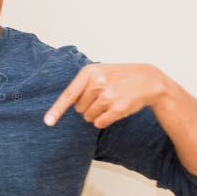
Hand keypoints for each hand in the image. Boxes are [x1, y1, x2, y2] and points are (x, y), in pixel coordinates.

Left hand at [43, 63, 167, 128]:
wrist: (148, 80)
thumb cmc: (119, 77)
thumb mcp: (99, 72)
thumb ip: (82, 85)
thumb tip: (66, 105)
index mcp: (89, 72)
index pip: (68, 95)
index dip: (57, 110)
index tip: (48, 122)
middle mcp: (97, 83)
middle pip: (78, 108)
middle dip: (87, 106)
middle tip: (102, 96)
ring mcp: (108, 96)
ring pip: (88, 117)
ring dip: (96, 114)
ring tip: (109, 102)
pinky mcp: (118, 108)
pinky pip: (99, 123)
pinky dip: (104, 120)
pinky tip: (114, 109)